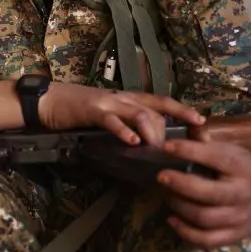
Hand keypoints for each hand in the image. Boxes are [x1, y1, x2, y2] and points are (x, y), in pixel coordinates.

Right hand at [39, 83, 203, 146]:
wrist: (49, 100)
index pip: (161, 101)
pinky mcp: (92, 110)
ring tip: (154, 150)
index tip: (201, 122)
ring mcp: (108, 102)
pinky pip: (112, 120)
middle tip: (169, 153)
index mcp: (127, 98)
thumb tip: (144, 141)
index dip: (182, 110)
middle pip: (155, 112)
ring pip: (140, 114)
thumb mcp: (107, 112)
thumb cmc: (77, 109)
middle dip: (167, 133)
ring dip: (151, 134)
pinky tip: (131, 142)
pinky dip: (124, 131)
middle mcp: (122, 97)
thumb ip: (124, 121)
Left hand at [158, 139, 250, 247]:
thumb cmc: (241, 166)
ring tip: (166, 194)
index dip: (187, 151)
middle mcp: (243, 194)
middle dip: (180, 184)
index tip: (166, 147)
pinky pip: (207, 239)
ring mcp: (240, 218)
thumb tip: (176, 130)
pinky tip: (171, 218)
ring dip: (178, 206)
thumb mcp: (230, 149)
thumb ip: (205, 142)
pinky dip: (185, 231)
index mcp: (242, 167)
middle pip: (208, 194)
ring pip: (204, 217)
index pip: (214, 158)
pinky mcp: (235, 235)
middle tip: (161, 176)